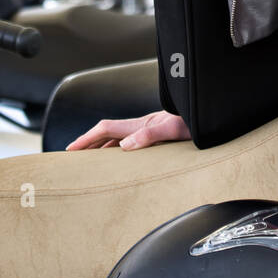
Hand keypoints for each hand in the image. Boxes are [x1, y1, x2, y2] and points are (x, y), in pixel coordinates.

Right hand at [65, 110, 190, 150]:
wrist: (208, 116)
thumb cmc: (193, 123)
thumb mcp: (173, 129)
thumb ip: (150, 135)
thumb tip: (125, 145)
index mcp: (140, 125)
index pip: (105, 129)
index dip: (86, 138)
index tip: (69, 149)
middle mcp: (140, 126)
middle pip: (106, 133)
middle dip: (87, 143)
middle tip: (70, 157)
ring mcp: (146, 130)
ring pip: (116, 139)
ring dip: (100, 148)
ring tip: (87, 161)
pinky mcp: (154, 135)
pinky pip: (127, 143)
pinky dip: (115, 151)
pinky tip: (117, 160)